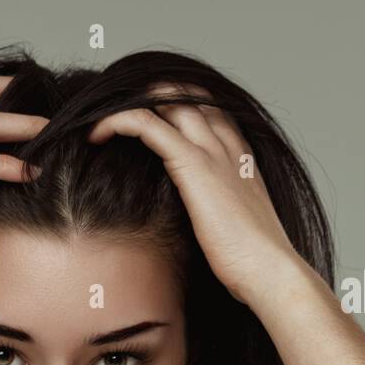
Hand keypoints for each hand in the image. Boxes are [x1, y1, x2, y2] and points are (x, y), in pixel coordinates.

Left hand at [87, 84, 311, 308]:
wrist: (268, 271)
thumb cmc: (251, 262)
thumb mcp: (234, 227)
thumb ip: (216, 212)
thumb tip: (196, 224)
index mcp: (240, 156)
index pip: (206, 109)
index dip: (172, 104)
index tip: (141, 119)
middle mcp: (228, 144)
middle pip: (186, 94)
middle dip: (148, 94)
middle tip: (114, 112)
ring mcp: (212, 151)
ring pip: (167, 99)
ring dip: (129, 101)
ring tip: (99, 119)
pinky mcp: (193, 165)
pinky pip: (148, 125)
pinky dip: (119, 120)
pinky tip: (96, 134)